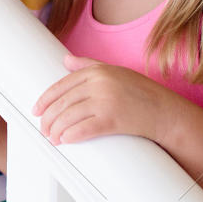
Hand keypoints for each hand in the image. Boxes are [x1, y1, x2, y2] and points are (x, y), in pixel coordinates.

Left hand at [33, 53, 185, 145]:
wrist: (166, 112)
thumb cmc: (141, 93)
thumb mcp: (115, 72)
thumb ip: (89, 65)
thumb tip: (66, 60)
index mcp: (97, 71)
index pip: (62, 85)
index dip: (45, 100)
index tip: (36, 110)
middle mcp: (99, 84)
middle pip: (63, 102)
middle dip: (49, 118)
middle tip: (43, 129)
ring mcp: (105, 101)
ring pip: (69, 117)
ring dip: (56, 130)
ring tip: (52, 138)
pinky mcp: (113, 119)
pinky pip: (84, 129)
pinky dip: (70, 136)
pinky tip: (65, 140)